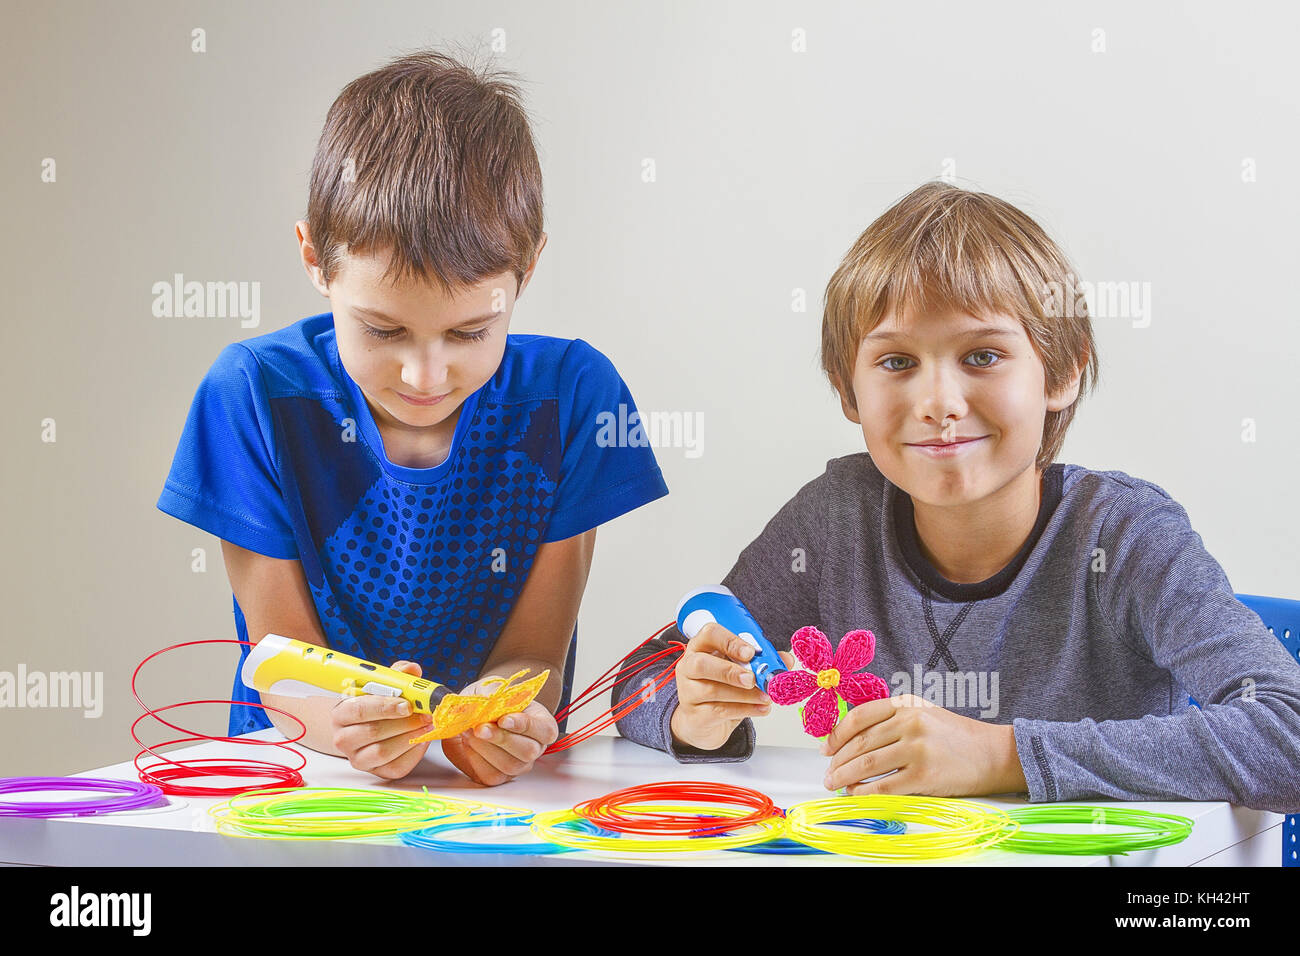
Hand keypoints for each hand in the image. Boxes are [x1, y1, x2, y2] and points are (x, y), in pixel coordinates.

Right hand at [329, 660, 432, 780]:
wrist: (369, 727)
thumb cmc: (377, 704)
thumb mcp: (384, 686)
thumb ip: (397, 675)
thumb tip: (412, 669)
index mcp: (341, 713)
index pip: (359, 710)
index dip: (384, 707)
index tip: (407, 704)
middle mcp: (343, 738)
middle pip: (372, 732)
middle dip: (403, 722)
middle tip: (425, 714)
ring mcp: (357, 758)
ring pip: (382, 752)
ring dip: (409, 737)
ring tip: (426, 725)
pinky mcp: (375, 772)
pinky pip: (395, 767)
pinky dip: (413, 754)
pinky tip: (422, 740)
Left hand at [440, 683, 558, 786]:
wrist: (470, 716)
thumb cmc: (488, 700)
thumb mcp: (491, 688)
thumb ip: (493, 692)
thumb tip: (487, 701)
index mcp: (541, 723)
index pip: (545, 730)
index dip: (525, 725)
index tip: (503, 719)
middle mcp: (534, 747)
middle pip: (528, 751)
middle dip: (501, 738)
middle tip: (480, 728)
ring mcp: (518, 765)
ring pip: (509, 765)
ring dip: (486, 748)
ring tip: (470, 732)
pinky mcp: (498, 776)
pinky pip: (491, 775)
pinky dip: (476, 759)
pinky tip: (469, 744)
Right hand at [669, 622, 772, 751]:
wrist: (703, 722)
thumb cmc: (720, 688)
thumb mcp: (738, 670)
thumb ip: (761, 662)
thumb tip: (786, 659)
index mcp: (701, 647)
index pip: (709, 634)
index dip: (730, 641)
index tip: (751, 652)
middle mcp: (689, 667)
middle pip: (701, 664)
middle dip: (730, 670)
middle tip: (753, 678)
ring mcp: (688, 693)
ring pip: (712, 690)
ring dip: (744, 694)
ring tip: (765, 696)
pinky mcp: (695, 716)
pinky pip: (719, 711)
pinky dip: (745, 710)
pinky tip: (761, 708)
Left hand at [820, 694, 1024, 796]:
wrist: (995, 755)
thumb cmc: (957, 737)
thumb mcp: (924, 715)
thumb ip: (893, 720)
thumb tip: (854, 740)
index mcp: (906, 704)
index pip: (860, 716)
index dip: (837, 734)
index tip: (826, 748)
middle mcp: (910, 722)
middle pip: (860, 742)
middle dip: (837, 760)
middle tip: (827, 772)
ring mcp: (917, 749)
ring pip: (867, 764)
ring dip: (845, 776)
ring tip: (835, 784)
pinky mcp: (925, 776)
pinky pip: (884, 786)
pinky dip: (864, 792)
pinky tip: (855, 794)